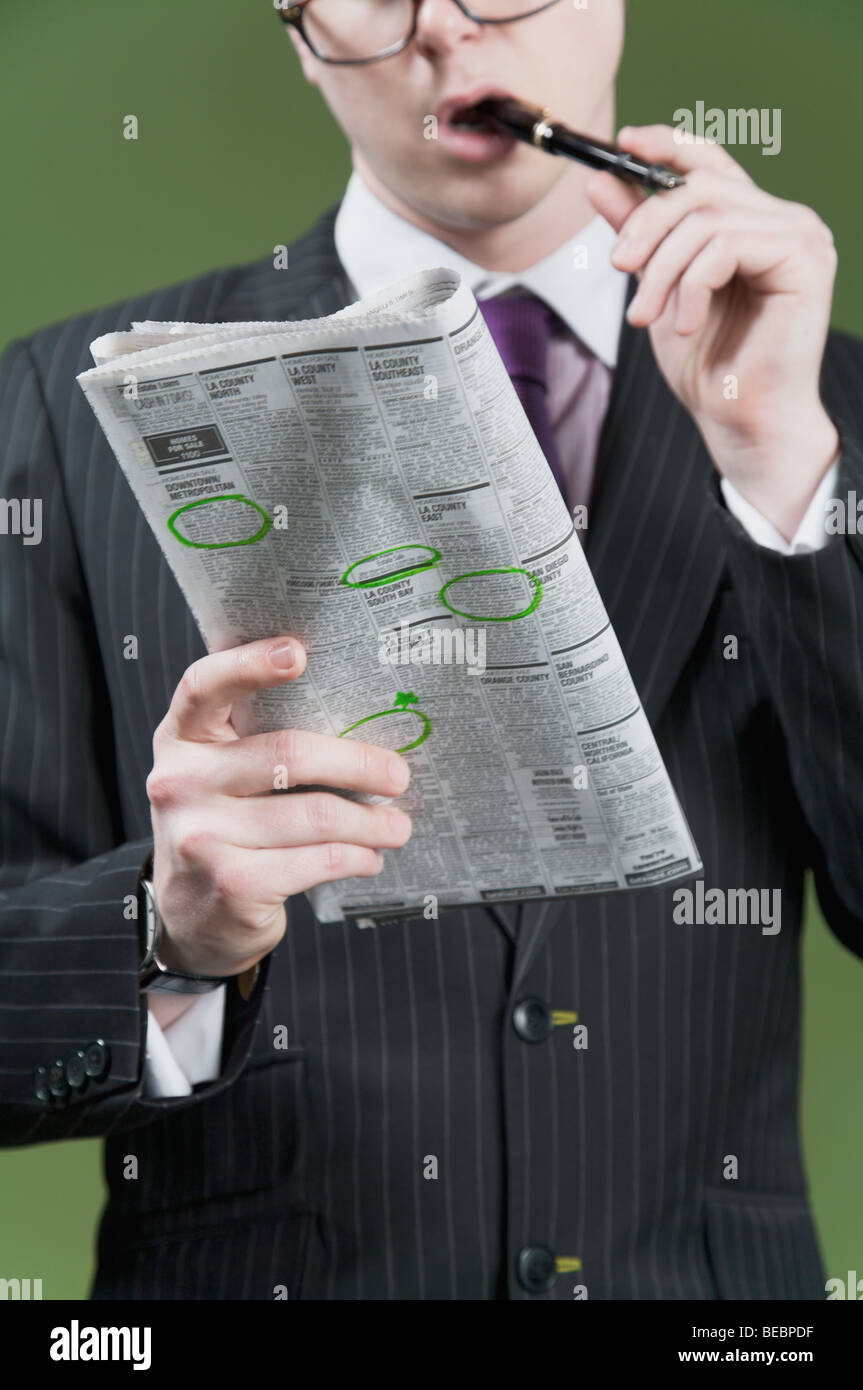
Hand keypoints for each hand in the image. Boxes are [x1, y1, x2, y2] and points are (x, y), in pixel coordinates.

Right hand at [145, 636, 412, 981]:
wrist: (191, 917)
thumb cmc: (224, 826)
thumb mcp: (219, 775)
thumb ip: (255, 738)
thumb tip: (357, 708)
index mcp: (181, 739)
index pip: (204, 686)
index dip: (248, 664)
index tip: (299, 652)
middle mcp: (179, 782)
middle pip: (288, 754)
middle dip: (358, 764)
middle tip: (399, 774)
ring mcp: (201, 836)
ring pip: (315, 815)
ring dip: (370, 822)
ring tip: (397, 826)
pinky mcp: (232, 884)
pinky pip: (318, 861)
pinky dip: (355, 857)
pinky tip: (368, 857)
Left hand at [586, 125, 840, 540]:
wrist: (740, 419)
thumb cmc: (708, 364)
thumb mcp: (658, 288)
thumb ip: (638, 234)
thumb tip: (602, 180)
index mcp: (750, 222)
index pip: (709, 161)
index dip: (666, 145)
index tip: (622, 144)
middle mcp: (781, 219)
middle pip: (699, 186)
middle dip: (646, 224)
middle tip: (618, 267)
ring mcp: (799, 235)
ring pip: (706, 218)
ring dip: (662, 268)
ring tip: (646, 315)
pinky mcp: (806, 259)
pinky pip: (727, 246)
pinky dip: (692, 285)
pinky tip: (686, 323)